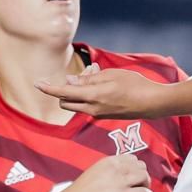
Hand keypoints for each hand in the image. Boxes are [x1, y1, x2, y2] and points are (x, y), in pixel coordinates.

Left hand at [36, 68, 191, 119]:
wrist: (153, 103)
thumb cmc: (134, 84)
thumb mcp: (110, 75)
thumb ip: (88, 79)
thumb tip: (71, 81)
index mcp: (92, 95)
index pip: (63, 92)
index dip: (48, 88)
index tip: (37, 83)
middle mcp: (92, 108)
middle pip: (65, 101)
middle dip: (66, 89)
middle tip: (84, 74)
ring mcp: (98, 114)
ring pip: (75, 105)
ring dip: (77, 93)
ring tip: (96, 78)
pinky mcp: (104, 116)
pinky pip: (88, 106)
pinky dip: (88, 97)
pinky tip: (104, 87)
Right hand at [47, 154, 153, 191]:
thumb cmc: (80, 191)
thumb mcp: (94, 172)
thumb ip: (107, 171)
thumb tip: (119, 176)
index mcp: (108, 161)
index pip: (132, 157)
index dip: (137, 166)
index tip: (136, 174)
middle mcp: (116, 168)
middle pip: (141, 166)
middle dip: (144, 174)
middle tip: (142, 184)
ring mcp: (119, 181)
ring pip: (144, 177)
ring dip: (147, 184)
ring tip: (145, 190)